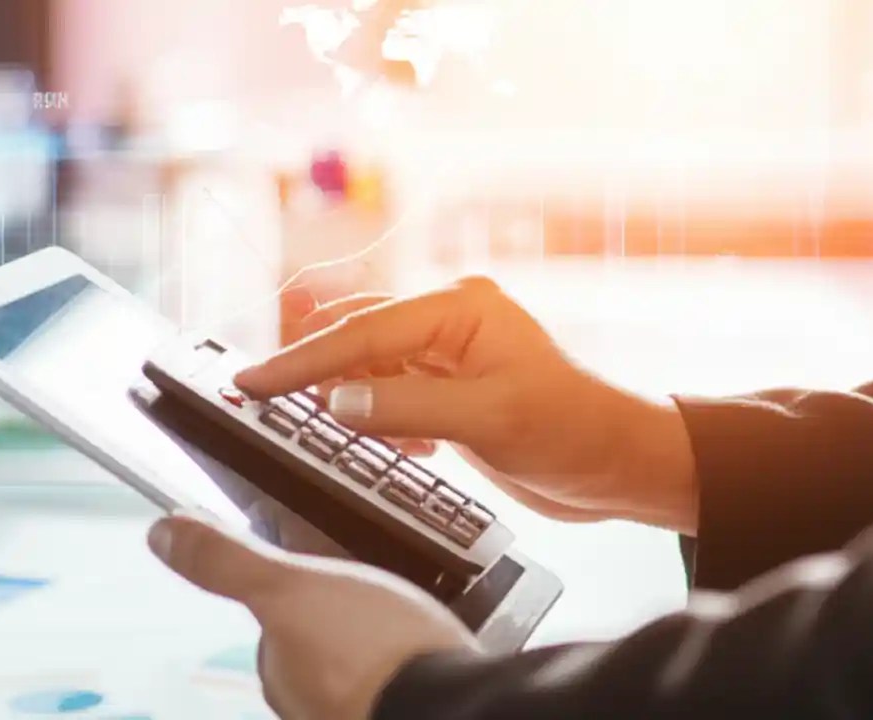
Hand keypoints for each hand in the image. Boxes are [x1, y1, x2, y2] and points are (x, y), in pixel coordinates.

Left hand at [148, 512, 478, 719]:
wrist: (449, 703)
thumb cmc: (367, 649)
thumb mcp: (289, 587)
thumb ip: (227, 562)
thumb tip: (160, 531)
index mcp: (282, 676)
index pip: (277, 634)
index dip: (299, 599)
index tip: (330, 576)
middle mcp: (312, 706)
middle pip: (318, 652)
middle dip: (340, 625)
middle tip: (375, 593)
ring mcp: (358, 712)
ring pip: (360, 669)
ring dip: (378, 646)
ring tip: (408, 618)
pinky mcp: (405, 708)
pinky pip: (398, 681)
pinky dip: (408, 665)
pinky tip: (429, 650)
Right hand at [236, 277, 698, 533]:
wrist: (619, 464)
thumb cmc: (574, 428)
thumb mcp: (489, 419)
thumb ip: (407, 407)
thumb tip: (338, 403)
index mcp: (460, 309)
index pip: (363, 332)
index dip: (302, 360)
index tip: (252, 381)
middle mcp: (450, 324)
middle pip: (358, 337)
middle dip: (311, 367)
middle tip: (256, 393)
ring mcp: (449, 358)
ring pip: (371, 368)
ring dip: (346, 397)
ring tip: (315, 423)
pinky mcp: (451, 393)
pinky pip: (392, 396)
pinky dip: (378, 419)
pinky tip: (395, 445)